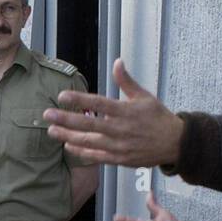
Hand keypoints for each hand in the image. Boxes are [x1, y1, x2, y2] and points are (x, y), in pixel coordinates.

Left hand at [42, 59, 185, 166]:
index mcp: (126, 111)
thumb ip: (126, 81)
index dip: (79, 99)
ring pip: (89, 141)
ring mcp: (119, 145)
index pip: (98, 103)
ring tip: (51, 130)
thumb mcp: (144, 96)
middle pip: (89, 124)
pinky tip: (67, 145)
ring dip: (68, 136)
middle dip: (66, 119)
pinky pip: (96, 155)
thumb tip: (117, 62)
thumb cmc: (158, 117)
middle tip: (46, 114)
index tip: (62, 95)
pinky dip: (81, 151)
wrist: (175, 144)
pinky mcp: (120, 159)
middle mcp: (121, 129)